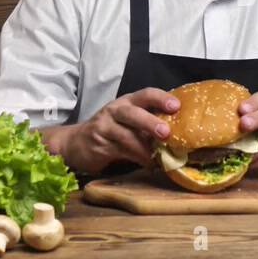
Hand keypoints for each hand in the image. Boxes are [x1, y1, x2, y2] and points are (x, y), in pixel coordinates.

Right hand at [62, 88, 179, 173]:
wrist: (75, 143)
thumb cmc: (111, 130)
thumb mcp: (129, 121)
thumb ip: (149, 122)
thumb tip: (181, 131)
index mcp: (127, 102)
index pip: (145, 94)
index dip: (161, 98)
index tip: (176, 106)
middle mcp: (115, 110)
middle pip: (133, 113)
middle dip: (150, 122)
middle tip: (166, 133)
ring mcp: (104, 127)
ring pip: (126, 135)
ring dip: (144, 147)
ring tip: (157, 158)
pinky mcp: (98, 144)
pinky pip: (120, 151)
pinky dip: (136, 158)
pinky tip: (147, 164)